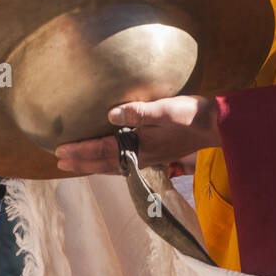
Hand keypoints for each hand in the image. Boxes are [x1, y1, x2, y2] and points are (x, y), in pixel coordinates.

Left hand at [55, 95, 219, 174]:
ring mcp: (149, 157)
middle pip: (104, 163)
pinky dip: (108, 163)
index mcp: (140, 146)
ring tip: (76, 164)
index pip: (102, 150)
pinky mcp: (156, 154)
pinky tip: (108, 160)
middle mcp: (141, 156)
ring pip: (113, 166)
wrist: (216, 127)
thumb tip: (110, 115)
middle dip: (81, 163)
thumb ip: (139, 112)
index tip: (60, 150)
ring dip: (92, 165)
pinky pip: (123, 163)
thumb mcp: (166, 109)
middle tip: (59, 162)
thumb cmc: (191, 115)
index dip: (80, 151)